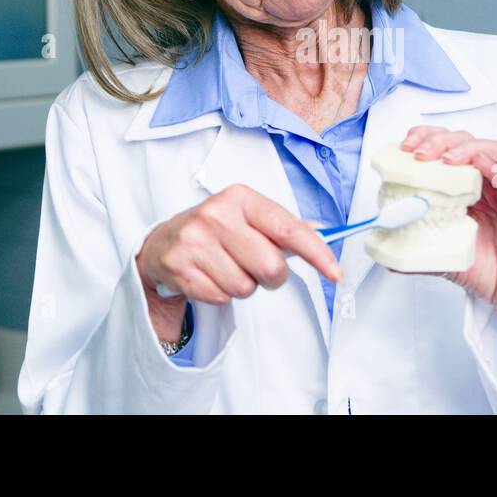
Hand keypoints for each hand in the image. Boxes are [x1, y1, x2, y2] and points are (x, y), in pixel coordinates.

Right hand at [135, 184, 343, 340]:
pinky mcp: (180, 268)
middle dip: (271, 277)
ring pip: (245, 287)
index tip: (335, 273)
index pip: (288, 229)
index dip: (317, 254)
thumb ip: (284, 226)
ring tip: (227, 268)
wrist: (161, 243)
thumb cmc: (215, 230)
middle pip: (270, 266)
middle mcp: (217, 215)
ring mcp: (195, 242)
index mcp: (241, 198)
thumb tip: (323, 232)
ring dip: (244, 286)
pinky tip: (210, 276)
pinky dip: (222, 293)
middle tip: (257, 268)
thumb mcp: (247, 217)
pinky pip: (221, 297)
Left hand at [399, 127, 496, 368]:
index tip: (406, 146)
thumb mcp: (443, 256)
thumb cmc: (488, 270)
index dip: (427, 140)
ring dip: (468, 150)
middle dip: (441, 141)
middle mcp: (493, 185)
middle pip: (470, 144)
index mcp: (470, 189)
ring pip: (496, 154)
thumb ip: (417, 247)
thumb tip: (384, 245)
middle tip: (420, 153)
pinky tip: (483, 166)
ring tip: (447, 158)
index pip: (450, 149)